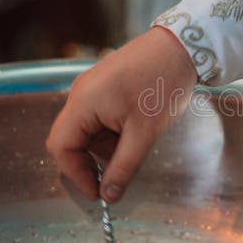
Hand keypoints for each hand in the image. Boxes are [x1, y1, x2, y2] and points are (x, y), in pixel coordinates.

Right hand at [46, 27, 195, 202]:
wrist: (182, 47)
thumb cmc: (163, 84)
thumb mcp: (144, 133)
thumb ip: (124, 167)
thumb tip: (108, 195)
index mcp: (82, 103)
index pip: (60, 148)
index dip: (76, 175)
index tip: (97, 193)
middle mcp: (80, 94)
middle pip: (72, 139)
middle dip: (92, 160)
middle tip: (117, 175)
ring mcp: (92, 88)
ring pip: (88, 130)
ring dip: (106, 146)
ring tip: (136, 144)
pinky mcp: (105, 85)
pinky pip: (99, 117)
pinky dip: (113, 131)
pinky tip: (136, 131)